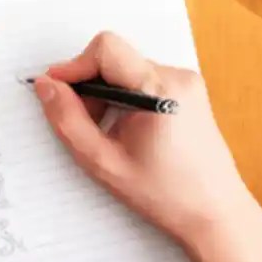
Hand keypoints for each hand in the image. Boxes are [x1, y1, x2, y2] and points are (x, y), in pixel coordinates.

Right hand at [32, 32, 256, 247]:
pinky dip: (126, 98)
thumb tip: (46, 86)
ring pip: (127, 69)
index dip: (74, 66)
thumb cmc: (166, 195)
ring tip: (108, 133)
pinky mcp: (189, 92)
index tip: (57, 92)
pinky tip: (128, 131)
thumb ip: (68, 121)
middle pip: (115, 58)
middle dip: (90, 85)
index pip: (106, 49)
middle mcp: (178, 76)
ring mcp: (187, 82)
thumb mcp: (104, 163)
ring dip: (107, 93)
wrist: (215, 212)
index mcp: (160, 89)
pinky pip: (145, 80)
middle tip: (84, 125)